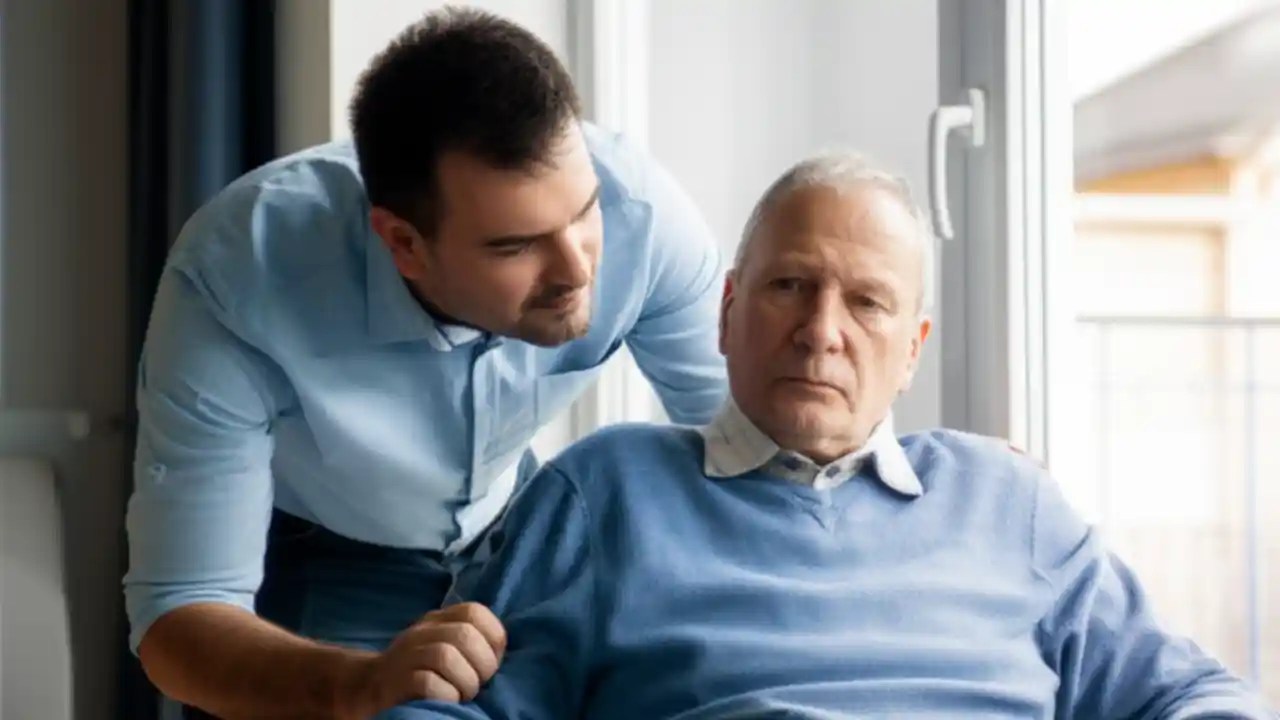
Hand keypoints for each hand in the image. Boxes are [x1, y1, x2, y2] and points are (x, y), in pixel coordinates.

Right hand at [336, 602, 506, 717]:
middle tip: (478, 685)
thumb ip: (470, 643)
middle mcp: (421, 632)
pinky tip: (447, 701)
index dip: (493, 638)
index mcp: (438, 620)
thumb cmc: (418, 673)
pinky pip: (427, 682)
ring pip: (445, 655)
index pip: (475, 612)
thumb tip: (504, 654)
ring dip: (465, 682)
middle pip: (464, 634)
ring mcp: (405, 655)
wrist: (365, 689)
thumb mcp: (442, 647)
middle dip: (482, 665)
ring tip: (462, 695)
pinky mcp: (395, 682)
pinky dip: (446, 695)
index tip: (491, 663)